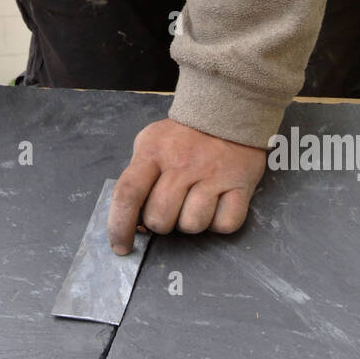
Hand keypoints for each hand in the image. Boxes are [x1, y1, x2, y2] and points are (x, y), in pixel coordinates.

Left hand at [108, 119, 266, 252]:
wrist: (228, 111)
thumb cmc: (183, 135)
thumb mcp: (151, 143)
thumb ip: (138, 177)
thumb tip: (134, 222)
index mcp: (154, 152)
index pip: (128, 193)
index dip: (119, 226)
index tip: (120, 246)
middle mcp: (182, 164)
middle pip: (160, 218)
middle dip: (161, 223)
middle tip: (170, 208)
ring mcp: (213, 175)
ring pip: (192, 225)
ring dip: (190, 222)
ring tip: (195, 201)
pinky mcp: (240, 185)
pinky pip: (224, 225)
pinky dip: (218, 223)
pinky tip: (217, 204)